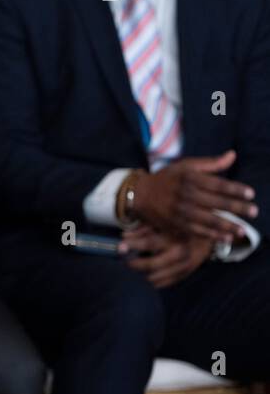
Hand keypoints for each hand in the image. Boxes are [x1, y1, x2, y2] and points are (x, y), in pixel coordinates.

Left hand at [123, 224, 213, 288]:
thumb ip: (143, 229)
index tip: (120, 247)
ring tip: (134, 269)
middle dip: (136, 264)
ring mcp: (185, 265)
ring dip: (143, 275)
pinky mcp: (186, 273)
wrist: (207, 235)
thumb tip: (124, 235)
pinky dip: (155, 282)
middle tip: (126, 262)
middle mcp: (181, 252)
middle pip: (153, 264)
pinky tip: (147, 278)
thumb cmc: (178, 226)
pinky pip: (167, 282)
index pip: (150, 242)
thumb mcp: (162, 223)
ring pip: (158, 276)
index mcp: (174, 236)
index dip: (133, 245)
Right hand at [134, 151, 257, 242]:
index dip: (235, 189)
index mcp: (189, 178)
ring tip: (243, 230)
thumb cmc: (166, 178)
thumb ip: (210, 163)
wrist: (139, 194)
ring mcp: (180, 211)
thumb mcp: (185, 166)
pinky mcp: (175, 224)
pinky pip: (197, 231)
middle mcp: (185, 194)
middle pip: (216, 203)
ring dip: (227, 226)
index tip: (251, 194)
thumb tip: (232, 155)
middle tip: (254, 212)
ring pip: (208, 220)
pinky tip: (225, 237)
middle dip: (237, 208)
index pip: (217, 184)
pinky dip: (212, 235)